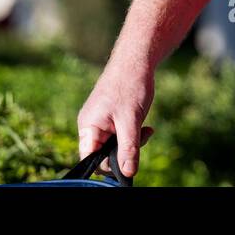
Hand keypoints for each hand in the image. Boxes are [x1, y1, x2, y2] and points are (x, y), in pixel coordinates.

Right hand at [76, 54, 155, 177]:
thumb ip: (128, 148)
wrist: (136, 61)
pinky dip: (132, 135)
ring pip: (114, 146)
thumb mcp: (131, 121)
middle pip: (103, 155)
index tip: (126, 164)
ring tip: (145, 130)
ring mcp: (101, 122)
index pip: (90, 159)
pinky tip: (145, 127)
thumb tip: (128, 173)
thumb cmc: (129, 85)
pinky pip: (119, 136)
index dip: (107, 165)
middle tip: (140, 139)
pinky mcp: (111, 119)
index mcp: (88, 127)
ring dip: (131, 143)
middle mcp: (91, 126)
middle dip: (123, 152)